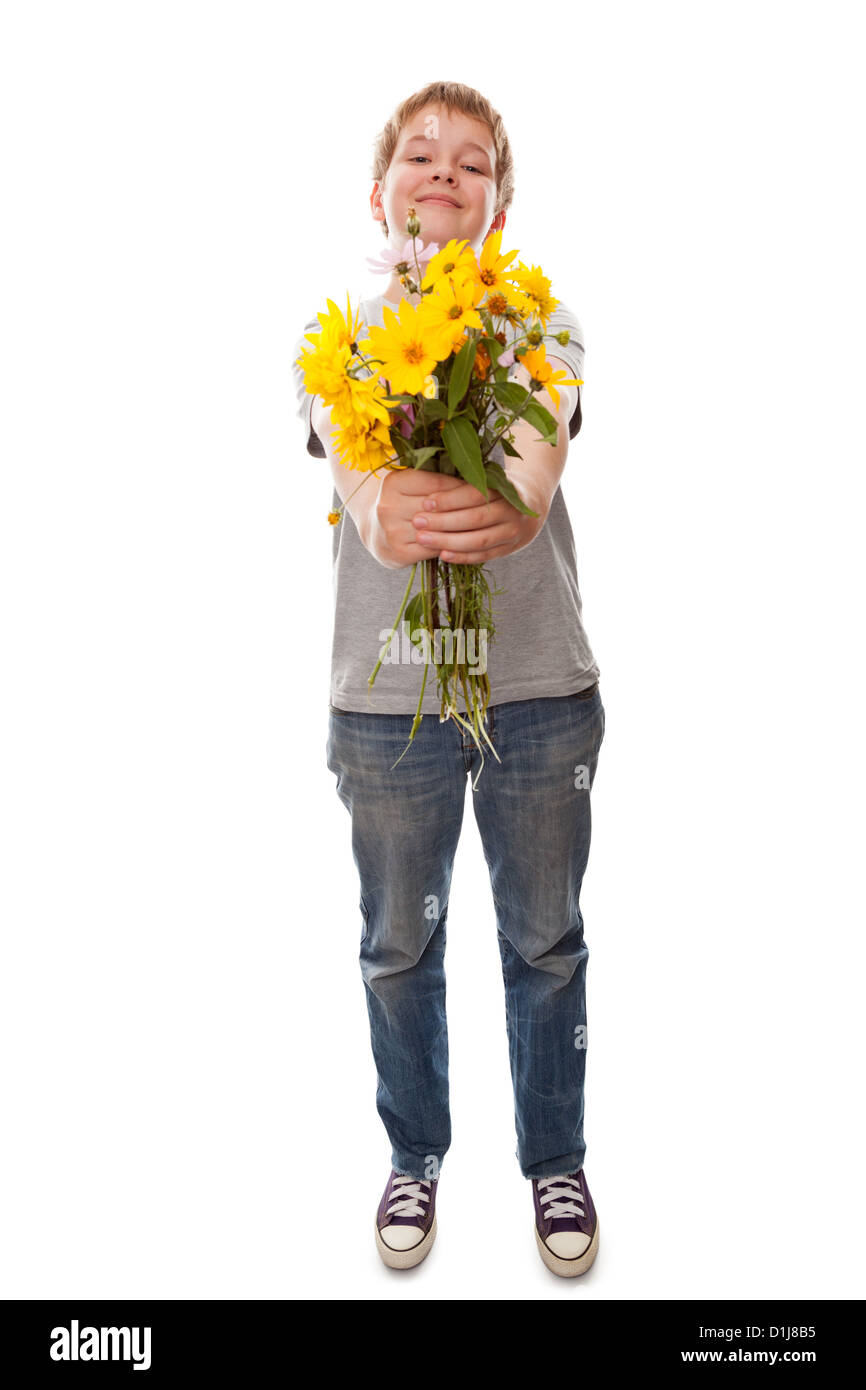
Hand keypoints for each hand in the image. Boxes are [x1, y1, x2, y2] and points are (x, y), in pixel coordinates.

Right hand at [366, 469, 484, 569]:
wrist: (375, 532)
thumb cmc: (401, 503)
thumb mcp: (411, 484)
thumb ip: (435, 480)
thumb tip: (475, 477)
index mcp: (393, 482)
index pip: (438, 484)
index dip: (462, 487)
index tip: (481, 488)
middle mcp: (388, 506)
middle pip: (439, 509)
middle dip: (465, 508)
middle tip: (487, 507)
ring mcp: (392, 532)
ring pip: (439, 530)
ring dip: (461, 529)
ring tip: (479, 525)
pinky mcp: (399, 553)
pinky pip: (434, 549)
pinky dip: (450, 545)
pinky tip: (461, 541)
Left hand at [409, 476, 544, 563]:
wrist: (531, 505)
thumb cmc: (497, 489)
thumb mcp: (487, 478)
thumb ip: (463, 483)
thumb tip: (425, 483)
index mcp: (504, 488)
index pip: (474, 494)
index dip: (449, 499)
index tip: (425, 502)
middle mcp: (511, 511)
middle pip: (474, 519)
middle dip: (443, 522)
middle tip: (417, 522)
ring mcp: (511, 532)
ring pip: (478, 540)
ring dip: (448, 541)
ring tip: (423, 539)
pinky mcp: (508, 549)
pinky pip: (484, 555)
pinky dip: (463, 557)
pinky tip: (443, 555)